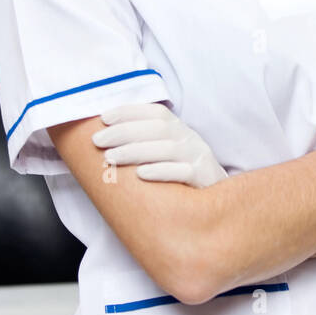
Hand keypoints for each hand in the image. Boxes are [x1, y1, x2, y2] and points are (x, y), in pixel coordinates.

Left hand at [92, 102, 229, 187]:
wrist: (217, 203)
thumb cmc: (181, 177)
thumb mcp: (167, 154)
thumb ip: (145, 142)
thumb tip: (106, 136)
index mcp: (179, 130)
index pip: (155, 112)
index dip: (129, 112)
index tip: (103, 118)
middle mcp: (190, 139)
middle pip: (158, 128)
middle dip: (124, 131)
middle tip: (98, 141)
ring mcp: (199, 158)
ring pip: (168, 149)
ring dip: (136, 151)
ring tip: (110, 157)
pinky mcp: (204, 178)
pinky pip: (183, 172)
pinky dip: (161, 171)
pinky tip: (140, 174)